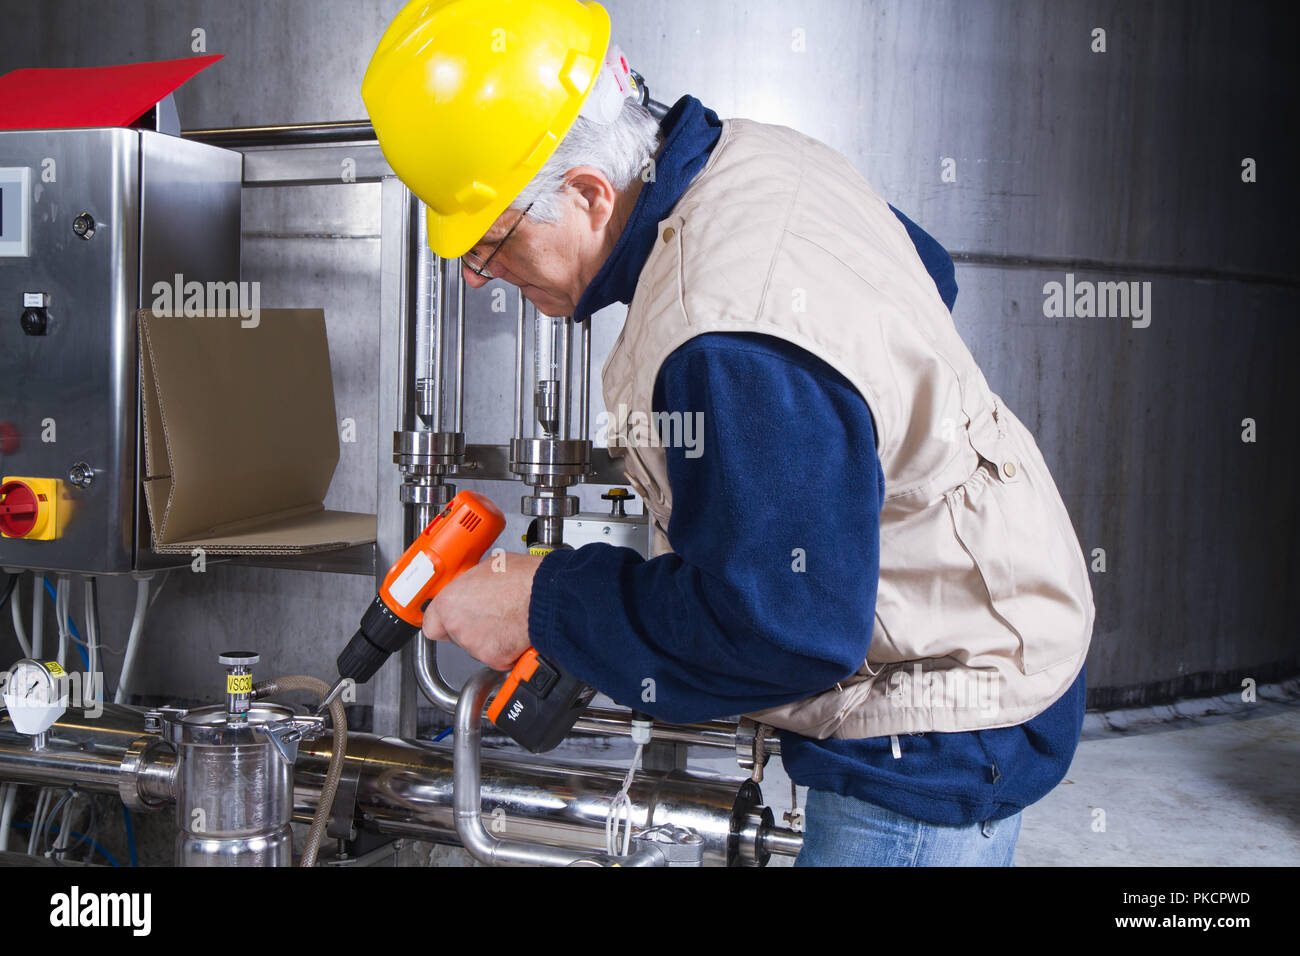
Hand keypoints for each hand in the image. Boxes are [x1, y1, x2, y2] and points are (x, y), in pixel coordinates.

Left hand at [421, 551, 544, 670]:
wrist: (546, 597)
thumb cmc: (522, 579)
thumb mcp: (487, 568)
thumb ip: (471, 584)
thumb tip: (474, 586)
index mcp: (449, 602)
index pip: (431, 622)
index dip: (443, 621)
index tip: (449, 619)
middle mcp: (457, 626)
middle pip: (455, 635)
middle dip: (469, 628)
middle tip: (487, 615)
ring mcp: (474, 645)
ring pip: (475, 647)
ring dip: (487, 638)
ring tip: (506, 620)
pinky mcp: (494, 658)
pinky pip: (496, 657)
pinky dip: (505, 649)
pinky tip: (514, 632)